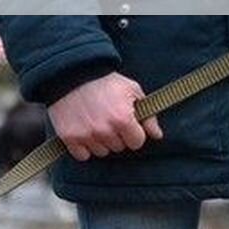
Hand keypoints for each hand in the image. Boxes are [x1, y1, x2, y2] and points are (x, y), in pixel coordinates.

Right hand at [48, 72, 162, 161]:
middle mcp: (104, 130)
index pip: (137, 143)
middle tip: (108, 117)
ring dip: (101, 141)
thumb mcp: (132, 90)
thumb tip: (157, 135)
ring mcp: (86, 136)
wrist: (72, 73)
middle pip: (119, 148)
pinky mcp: (70, 138)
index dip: (134, 133)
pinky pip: (83, 156)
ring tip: (95, 122)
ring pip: (102, 152)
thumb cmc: (105, 81)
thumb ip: (148, 115)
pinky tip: (84, 130)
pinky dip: (84, 147)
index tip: (127, 123)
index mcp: (122, 119)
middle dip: (117, 135)